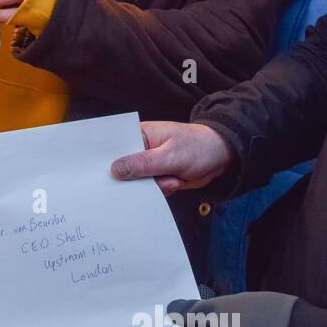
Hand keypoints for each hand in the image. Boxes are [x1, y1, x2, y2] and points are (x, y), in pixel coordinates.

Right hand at [110, 121, 233, 195]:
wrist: (221, 158)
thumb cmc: (197, 147)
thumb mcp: (169, 156)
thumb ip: (142, 164)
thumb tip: (115, 169)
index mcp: (140, 135)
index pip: (116, 146)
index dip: (107, 160)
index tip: (105, 175)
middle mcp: (141, 150)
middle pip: (123, 169)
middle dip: (134, 180)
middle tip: (148, 182)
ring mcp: (149, 165)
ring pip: (137, 183)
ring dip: (155, 186)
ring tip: (173, 179)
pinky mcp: (157, 178)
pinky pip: (150, 190)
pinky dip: (162, 191)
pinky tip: (175, 182)